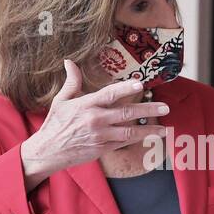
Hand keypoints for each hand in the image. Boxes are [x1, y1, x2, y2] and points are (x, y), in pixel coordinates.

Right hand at [19, 60, 169, 188]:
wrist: (47, 151)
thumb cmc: (54, 124)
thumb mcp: (61, 100)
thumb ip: (71, 81)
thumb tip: (69, 62)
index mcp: (86, 105)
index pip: (109, 94)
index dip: (126, 89)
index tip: (140, 85)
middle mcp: (95, 120)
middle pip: (126, 114)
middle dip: (147, 110)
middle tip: (165, 107)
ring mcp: (100, 136)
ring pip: (129, 132)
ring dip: (148, 130)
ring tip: (164, 128)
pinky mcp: (101, 149)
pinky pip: (123, 143)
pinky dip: (136, 140)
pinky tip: (149, 136)